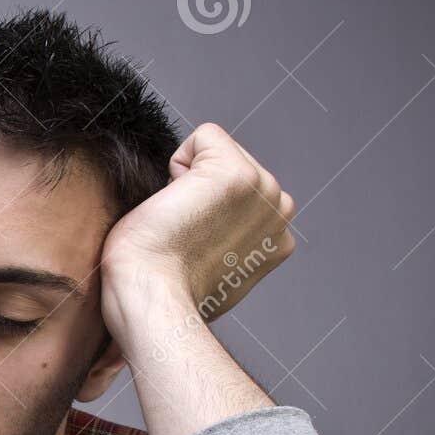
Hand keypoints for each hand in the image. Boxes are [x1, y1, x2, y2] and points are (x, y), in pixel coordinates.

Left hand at [99, 122, 295, 336]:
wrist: (153, 297)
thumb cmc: (165, 292)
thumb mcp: (214, 270)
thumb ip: (229, 244)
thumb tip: (209, 237)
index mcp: (279, 238)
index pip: (240, 193)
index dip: (205, 211)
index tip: (193, 246)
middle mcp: (280, 211)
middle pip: (231, 165)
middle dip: (199, 191)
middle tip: (183, 234)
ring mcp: (264, 190)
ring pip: (218, 152)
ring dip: (190, 180)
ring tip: (181, 223)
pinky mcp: (236, 174)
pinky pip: (205, 136)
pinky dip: (179, 162)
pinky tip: (175, 203)